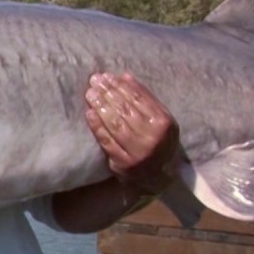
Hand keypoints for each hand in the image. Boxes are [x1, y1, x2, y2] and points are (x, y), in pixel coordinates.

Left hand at [83, 72, 179, 194]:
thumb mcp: (161, 119)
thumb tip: (124, 77)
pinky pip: (107, 141)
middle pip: (126, 110)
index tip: (107, 76)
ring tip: (90, 93)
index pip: (139, 99)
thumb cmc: (159, 141)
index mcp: (164, 123)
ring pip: (115, 124)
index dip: (121, 86)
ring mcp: (137, 152)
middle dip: (108, 93)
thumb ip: (146, 99)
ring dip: (100, 106)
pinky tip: (89, 114)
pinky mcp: (123, 163)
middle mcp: (152, 137)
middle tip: (95, 81)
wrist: (160, 176)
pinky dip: (97, 126)